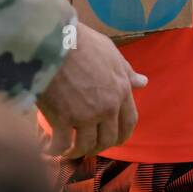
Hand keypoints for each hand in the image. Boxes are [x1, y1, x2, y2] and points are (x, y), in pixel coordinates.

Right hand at [37, 23, 146, 158]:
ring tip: (67, 150)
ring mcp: (86, 115)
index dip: (122, 134)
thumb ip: (126, 71)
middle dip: (99, 145)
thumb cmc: (80, 41)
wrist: (52, 40)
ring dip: (77, 151)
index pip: (129, 121)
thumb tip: (143, 82)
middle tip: (87, 145)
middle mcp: (107, 107)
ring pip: (86, 146)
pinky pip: (62, 145)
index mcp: (121, 90)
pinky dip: (55, 150)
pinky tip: (49, 149)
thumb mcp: (110, 52)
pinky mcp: (63, 119)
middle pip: (108, 139)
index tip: (113, 139)